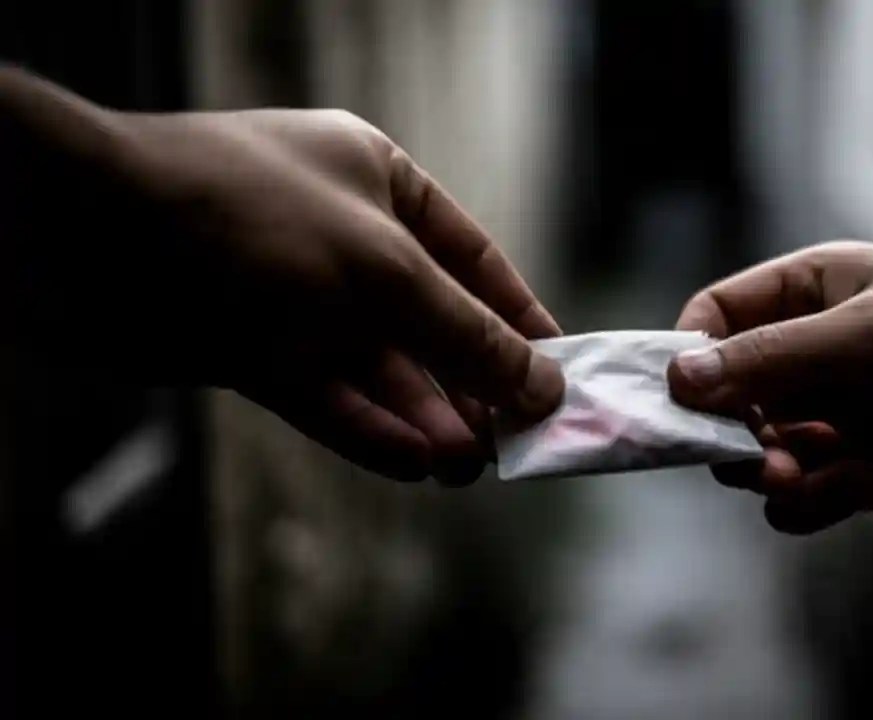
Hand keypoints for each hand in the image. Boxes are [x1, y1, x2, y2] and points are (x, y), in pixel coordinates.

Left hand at [2, 69, 562, 483]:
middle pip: (427, 322)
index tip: (558, 373)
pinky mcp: (248, 347)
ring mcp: (291, 295)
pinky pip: (326, 396)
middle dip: (469, 384)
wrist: (82, 235)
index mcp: (377, 181)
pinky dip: (368, 430)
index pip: (471, 255)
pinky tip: (410, 465)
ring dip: (423, 418)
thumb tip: (544, 384)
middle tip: (513, 442)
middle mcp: (340, 237)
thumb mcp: (386, 271)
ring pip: (377, 368)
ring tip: (466, 467)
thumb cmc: (248, 217)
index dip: (517, 316)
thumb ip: (468, 333)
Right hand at [667, 241, 872, 532]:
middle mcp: (812, 352)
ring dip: (761, 468)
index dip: (689, 354)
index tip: (674, 399)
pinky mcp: (855, 471)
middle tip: (745, 453)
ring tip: (792, 475)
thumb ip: (774, 357)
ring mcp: (832, 414)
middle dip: (726, 426)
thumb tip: (677, 378)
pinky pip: (796, 494)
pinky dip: (802, 500)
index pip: (718, 316)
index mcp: (812, 291)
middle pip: (725, 391)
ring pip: (753, 449)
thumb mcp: (872, 335)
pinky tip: (838, 491)